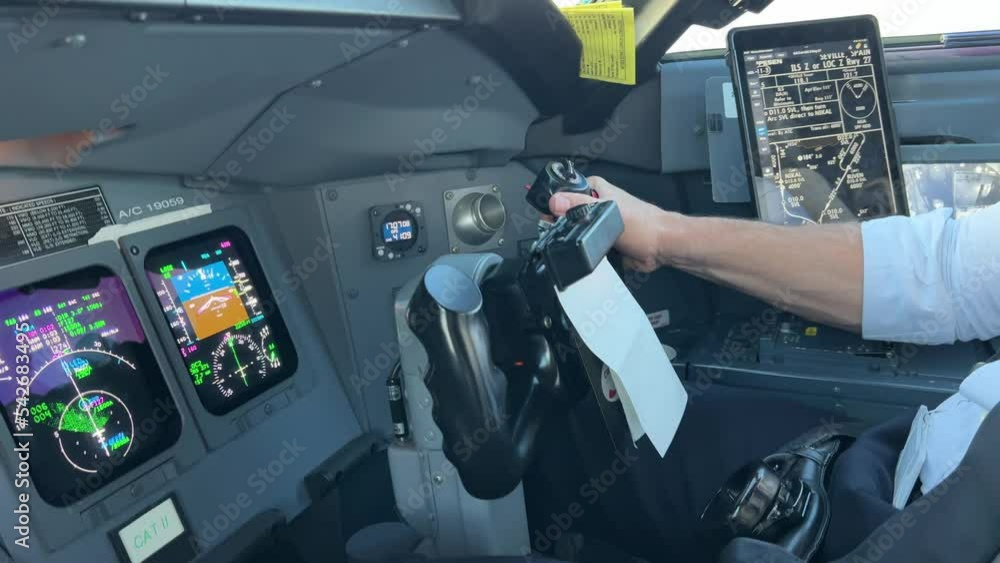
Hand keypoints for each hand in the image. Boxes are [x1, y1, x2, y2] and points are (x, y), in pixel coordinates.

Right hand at [548, 176, 672, 272]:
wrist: (661, 247)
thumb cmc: (643, 224)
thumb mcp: (607, 210)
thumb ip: (580, 205)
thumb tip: (555, 201)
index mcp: (596, 190)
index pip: (567, 188)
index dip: (555, 200)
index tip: (548, 212)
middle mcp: (595, 205)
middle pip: (567, 212)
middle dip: (562, 223)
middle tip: (560, 231)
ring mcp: (598, 224)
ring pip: (575, 231)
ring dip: (574, 239)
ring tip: (577, 243)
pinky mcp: (601, 242)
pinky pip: (585, 247)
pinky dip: (584, 251)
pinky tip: (585, 253)